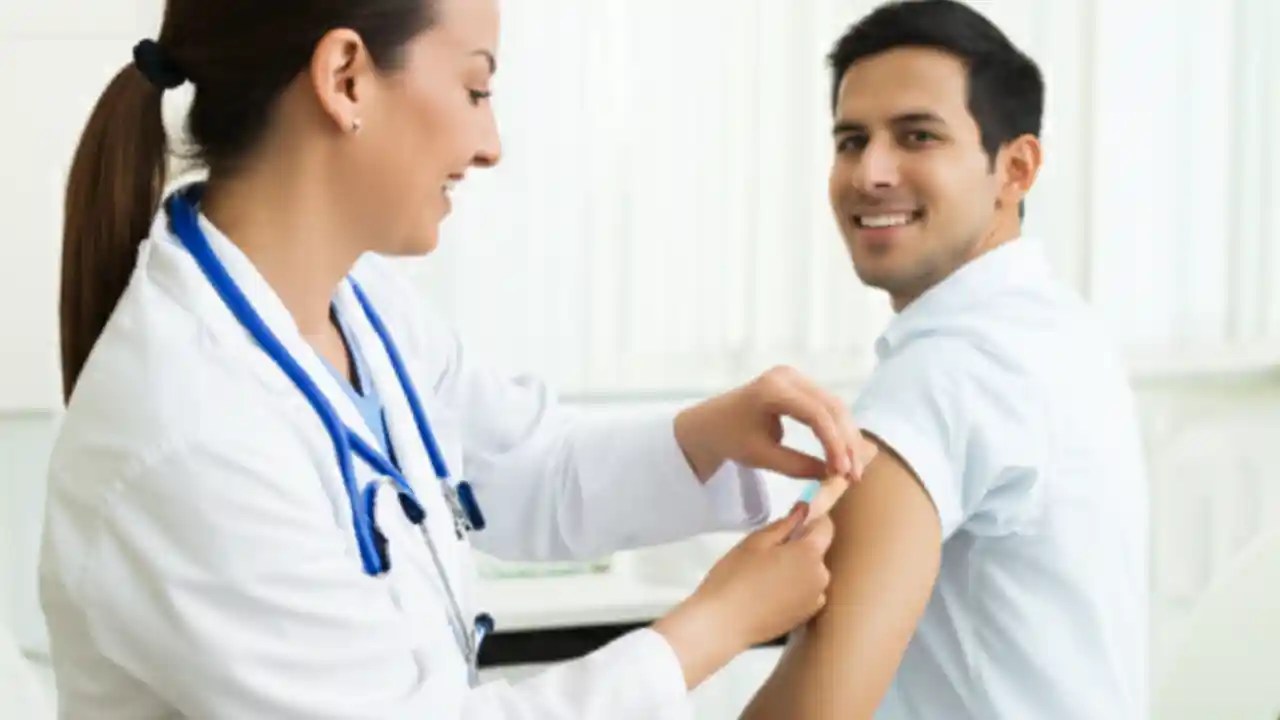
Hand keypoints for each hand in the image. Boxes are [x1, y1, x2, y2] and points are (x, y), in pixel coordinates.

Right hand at [653, 503, 837, 688]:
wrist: (723, 624)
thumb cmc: (735, 576)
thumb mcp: (755, 542)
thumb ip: (785, 524)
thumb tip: (804, 510)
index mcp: (810, 553)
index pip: (825, 527)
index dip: (811, 519)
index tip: (792, 521)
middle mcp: (821, 576)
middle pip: (817, 552)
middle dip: (799, 547)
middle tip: (767, 552)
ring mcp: (815, 600)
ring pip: (811, 574)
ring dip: (797, 569)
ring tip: (765, 576)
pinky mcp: (805, 618)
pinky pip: (806, 593)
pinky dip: (794, 589)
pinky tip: (770, 594)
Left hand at [674, 365, 877, 481]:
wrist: (709, 424)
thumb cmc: (729, 438)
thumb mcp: (760, 456)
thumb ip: (797, 466)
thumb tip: (833, 477)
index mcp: (772, 388)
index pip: (816, 414)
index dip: (834, 443)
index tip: (842, 472)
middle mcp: (788, 376)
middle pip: (832, 407)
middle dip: (847, 442)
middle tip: (854, 475)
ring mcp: (795, 377)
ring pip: (835, 407)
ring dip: (847, 438)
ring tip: (853, 469)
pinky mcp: (800, 386)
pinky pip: (827, 407)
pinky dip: (838, 431)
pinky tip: (845, 454)